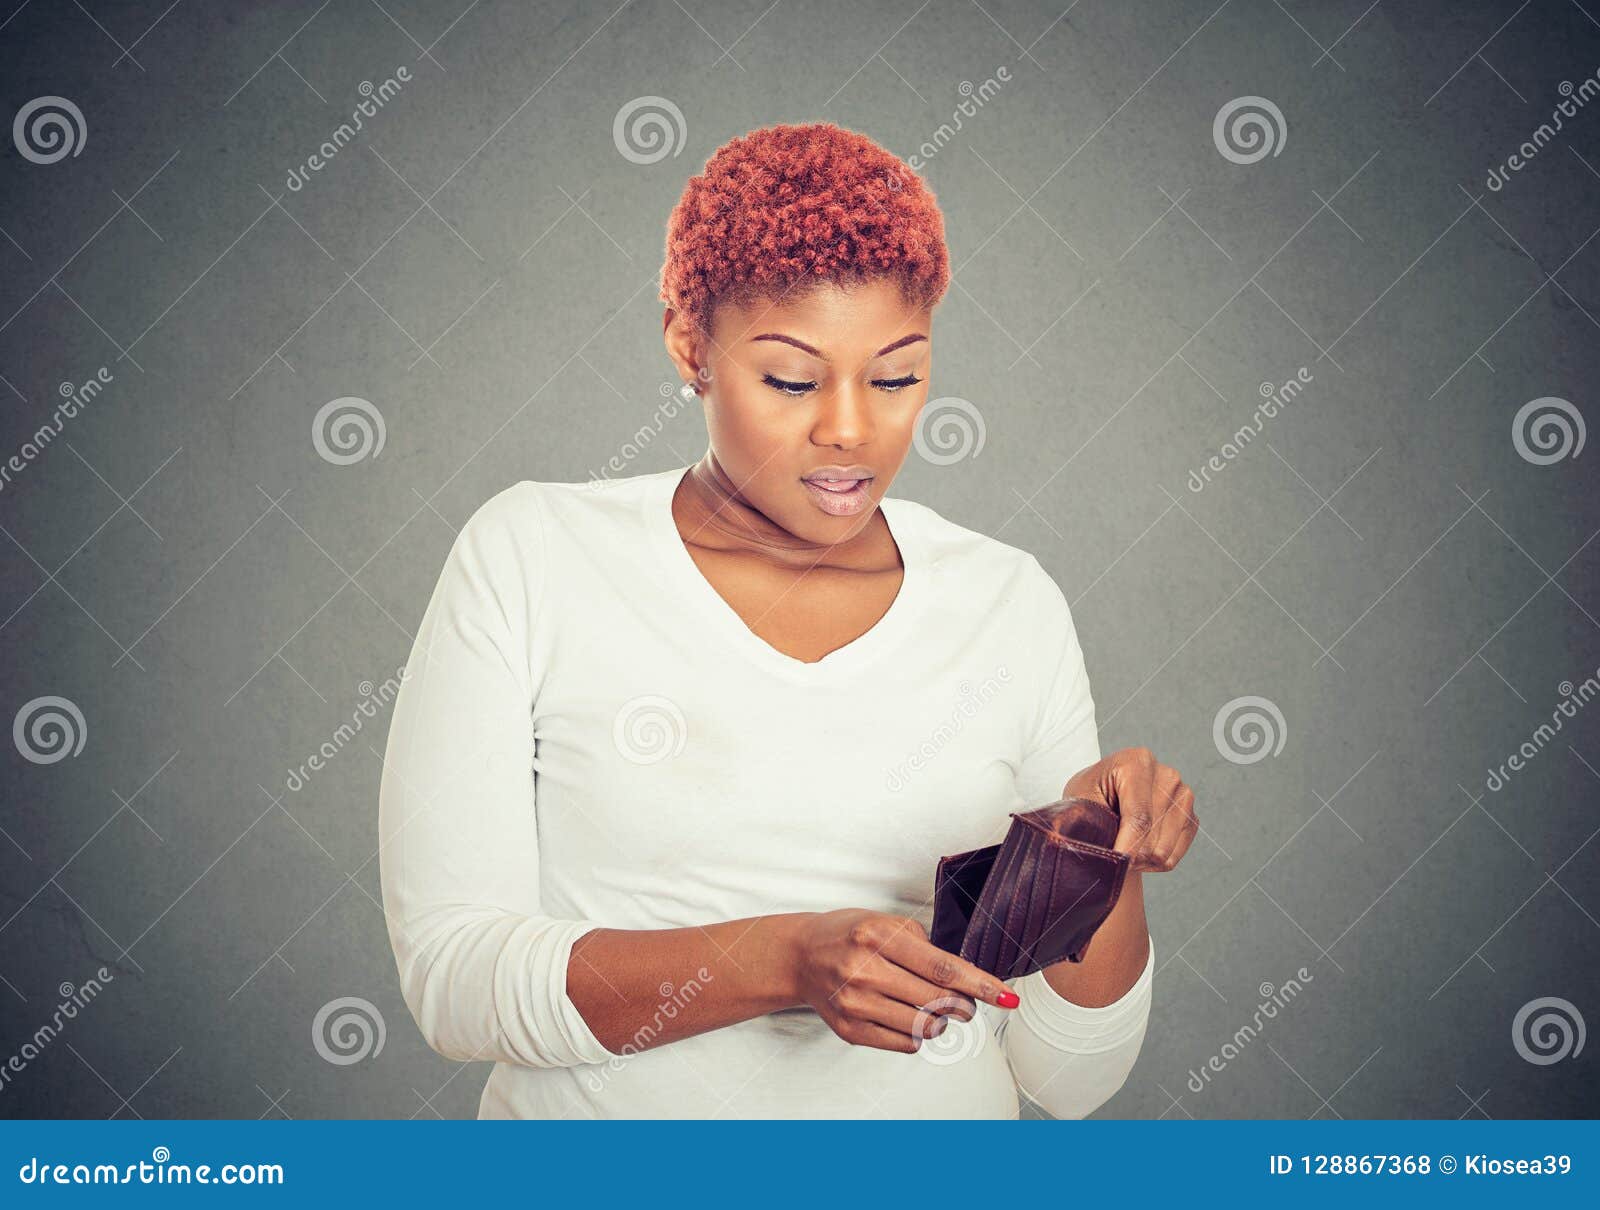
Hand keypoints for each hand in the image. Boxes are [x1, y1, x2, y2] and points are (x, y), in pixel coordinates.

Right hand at [787, 909, 1019, 1053]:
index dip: (980, 984)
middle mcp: (865, 971)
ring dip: (941, 1020)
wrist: (801, 957)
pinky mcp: (850, 1030)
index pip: (942, 968)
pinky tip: (908, 1016)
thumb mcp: (886, 923)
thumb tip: (968, 979)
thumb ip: (925, 947)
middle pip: (938, 1001)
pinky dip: (917, 1033)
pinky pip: (905, 1043)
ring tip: (932, 1006)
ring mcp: (855, 1004)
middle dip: (964, 1005)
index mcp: (878, 937)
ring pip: (925, 1027)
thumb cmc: (849, 935)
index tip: (1006, 996)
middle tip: (966, 1002)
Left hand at [1062, 746, 1197, 873]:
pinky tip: (1136, 848)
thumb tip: (1108, 855)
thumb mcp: (1080, 801)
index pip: (1139, 817)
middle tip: (1109, 854)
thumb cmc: (1090, 794)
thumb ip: (1092, 822)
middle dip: (1129, 854)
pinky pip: (1172, 857)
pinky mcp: (1190, 816)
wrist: (1105, 793)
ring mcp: (1182, 795)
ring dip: (1139, 860)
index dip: (1126, 847)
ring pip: (1163, 852)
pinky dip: (1152, 862)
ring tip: (1120, 848)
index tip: (1115, 866)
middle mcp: (1167, 775)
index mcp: (1137, 762)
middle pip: (1152, 838)